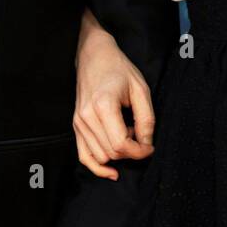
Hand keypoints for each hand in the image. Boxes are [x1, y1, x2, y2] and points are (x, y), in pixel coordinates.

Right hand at [74, 9, 154, 179]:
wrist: (93, 56)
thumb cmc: (118, 69)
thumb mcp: (140, 90)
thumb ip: (146, 120)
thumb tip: (146, 145)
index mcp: (103, 105)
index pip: (121, 144)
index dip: (140, 151)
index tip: (150, 147)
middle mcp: (87, 117)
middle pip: (111, 153)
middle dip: (131, 152)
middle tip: (140, 137)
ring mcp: (78, 122)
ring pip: (100, 157)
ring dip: (117, 154)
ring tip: (125, 133)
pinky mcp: (75, 126)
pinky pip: (84, 156)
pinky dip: (98, 167)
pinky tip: (112, 171)